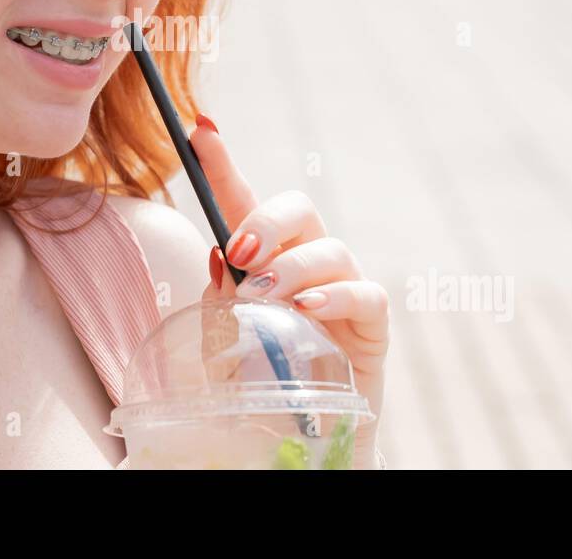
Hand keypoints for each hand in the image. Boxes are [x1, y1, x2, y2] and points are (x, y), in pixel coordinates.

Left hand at [190, 115, 388, 467]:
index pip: (243, 201)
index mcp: (264, 259)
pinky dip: (334, 296)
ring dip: (290, 268)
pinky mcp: (372, 322)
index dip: (221, 164)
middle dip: (268, 218)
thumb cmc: (259, 383)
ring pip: (329, 248)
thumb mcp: (223, 346)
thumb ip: (217, 304)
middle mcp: (306, 262)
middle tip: (239, 250)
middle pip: (299, 209)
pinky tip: (307, 309)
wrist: (304, 441)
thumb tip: (217, 258)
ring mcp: (343, 288)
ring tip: (262, 295)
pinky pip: (364, 292)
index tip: (199, 129)